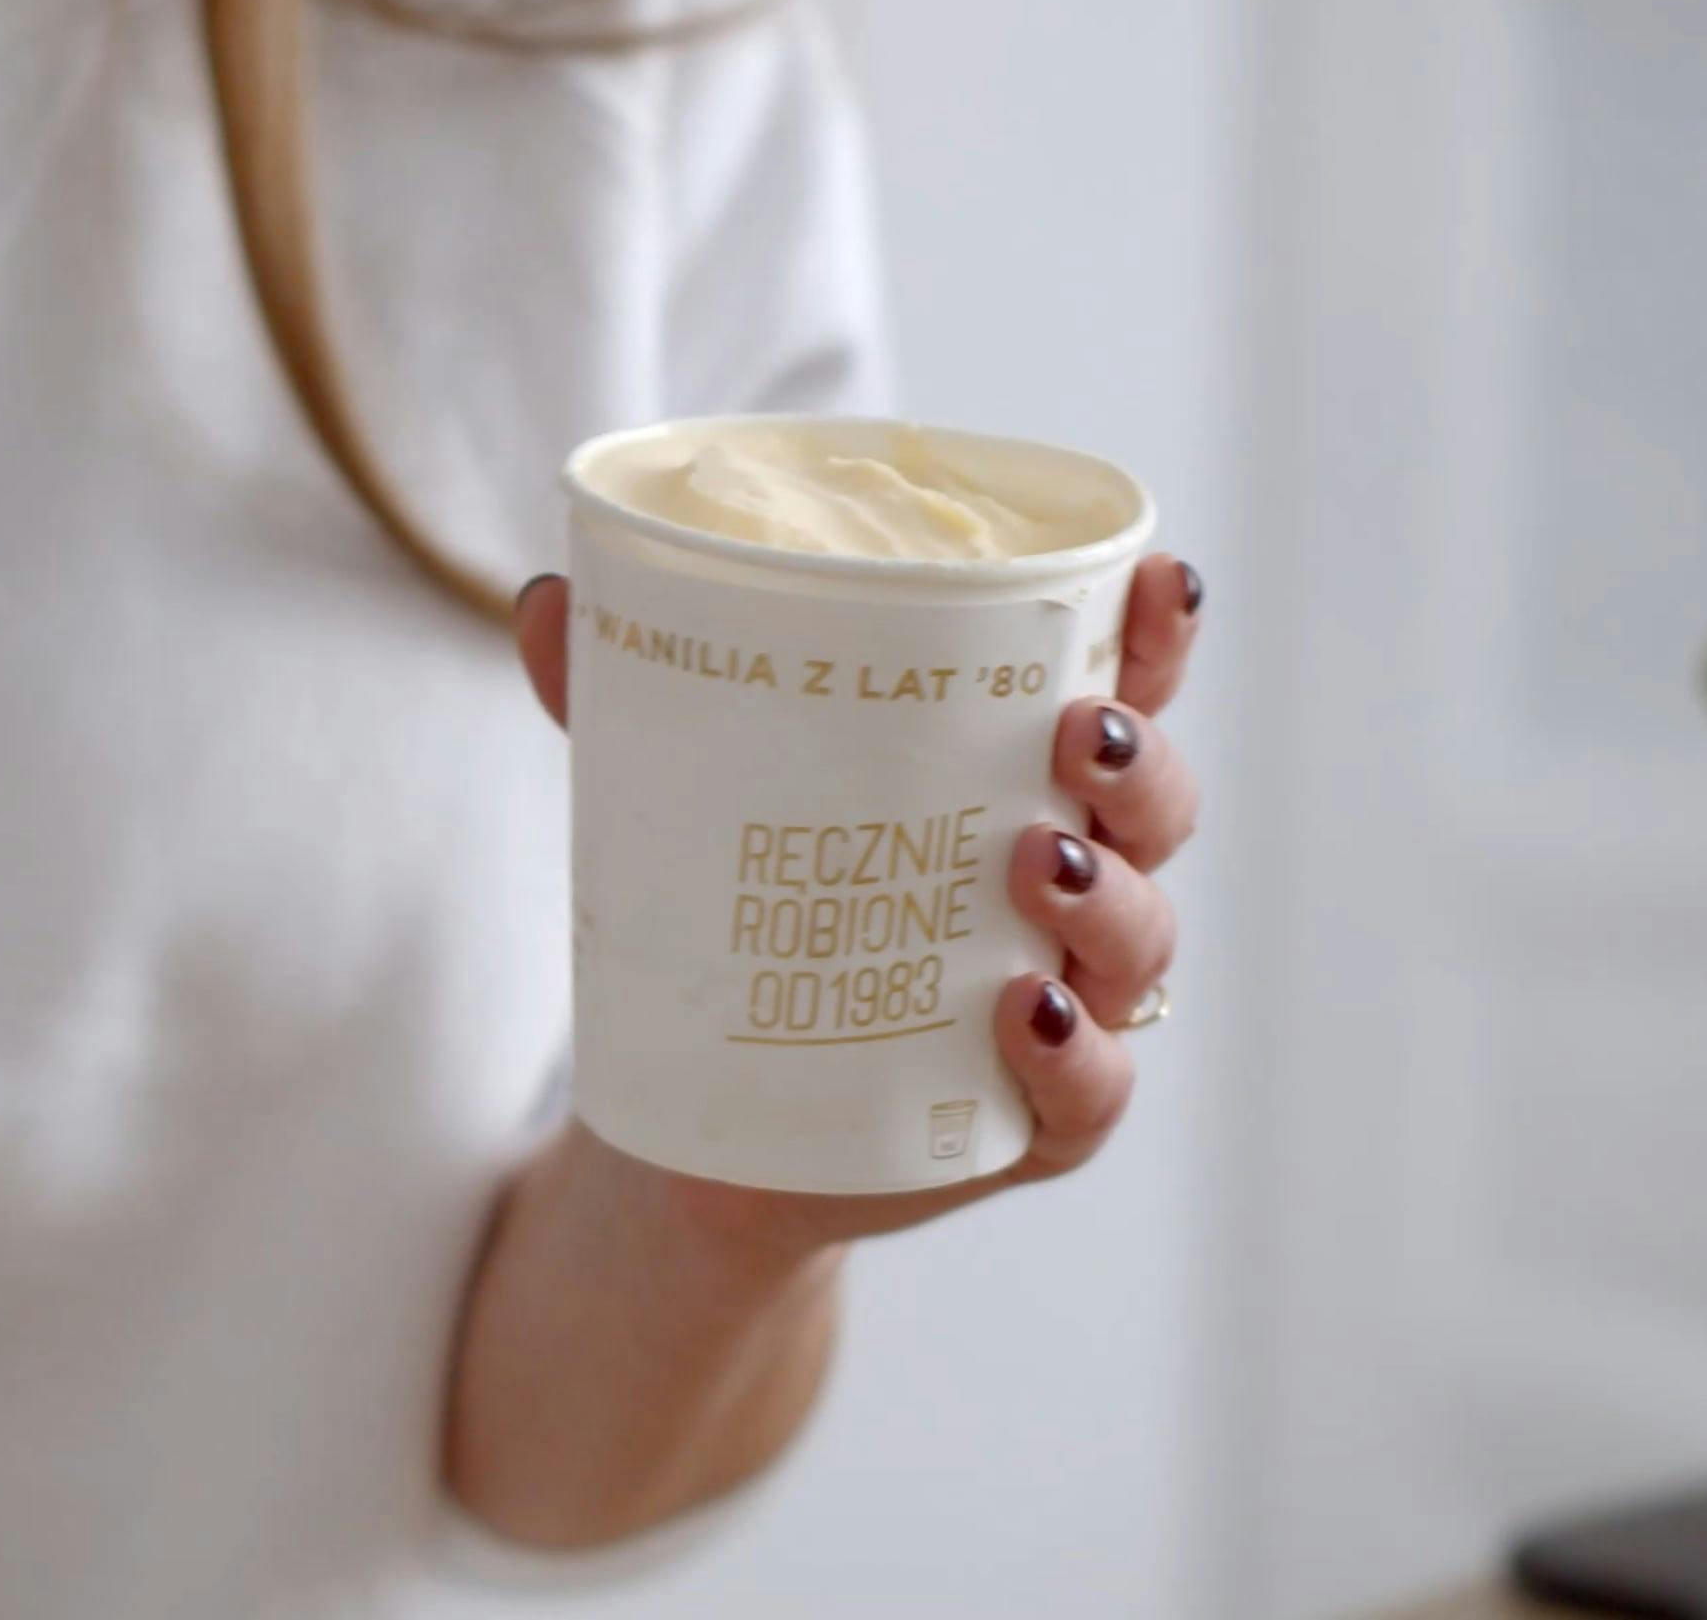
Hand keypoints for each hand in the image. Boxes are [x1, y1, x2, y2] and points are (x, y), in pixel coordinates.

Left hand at [511, 550, 1206, 1256]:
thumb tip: (546, 598)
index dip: (1155, 637)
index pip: (1121, 690)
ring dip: (1106, 894)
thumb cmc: (751, 921)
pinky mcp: (1038, 1120)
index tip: (1159, 577)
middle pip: (1158, 809)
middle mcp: (1071, 883)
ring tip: (1030, 859)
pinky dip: (1075, 1053)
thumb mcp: (691, 802)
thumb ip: (635, 700)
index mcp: (1019, 779)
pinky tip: (1024, 1009)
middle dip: (1138, 763)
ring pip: (1140, 939)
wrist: (711, 1129)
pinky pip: (1093, 1091)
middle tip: (1077, 730)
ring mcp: (1070, 1002)